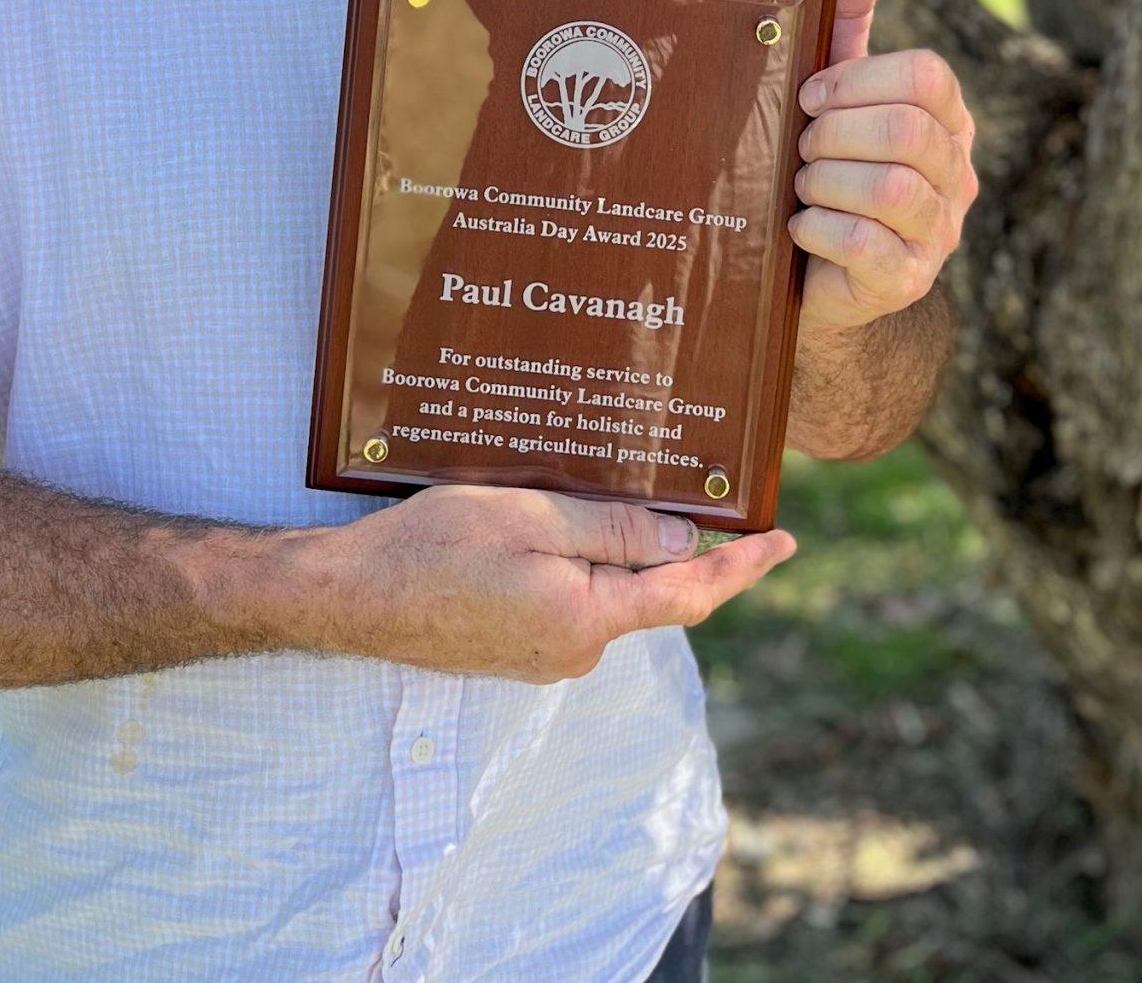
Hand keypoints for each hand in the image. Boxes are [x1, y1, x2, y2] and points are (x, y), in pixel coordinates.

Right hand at [297, 486, 793, 682]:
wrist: (353, 597)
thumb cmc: (436, 547)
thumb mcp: (534, 518)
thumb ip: (616, 533)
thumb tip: (688, 547)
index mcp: (588, 621)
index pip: (689, 593)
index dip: (742, 567)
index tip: (788, 540)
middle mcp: (575, 652)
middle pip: (648, 592)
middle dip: (676, 546)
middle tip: (701, 485)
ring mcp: (544, 656)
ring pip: (606, 593)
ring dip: (618, 550)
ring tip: (611, 490)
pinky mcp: (517, 648)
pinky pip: (572, 601)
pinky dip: (580, 565)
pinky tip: (557, 525)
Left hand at [791, 0, 977, 337]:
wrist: (814, 270)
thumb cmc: (826, 162)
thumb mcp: (836, 88)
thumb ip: (847, 15)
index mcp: (947, 116)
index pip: (928, 75)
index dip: (858, 79)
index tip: (808, 93)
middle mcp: (958, 173)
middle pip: (909, 130)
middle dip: (835, 133)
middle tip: (798, 145)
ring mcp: (940, 232)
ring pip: (892, 190)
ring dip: (825, 181)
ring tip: (800, 186)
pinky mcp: (908, 281)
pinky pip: (867, 247)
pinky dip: (820, 229)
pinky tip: (799, 227)